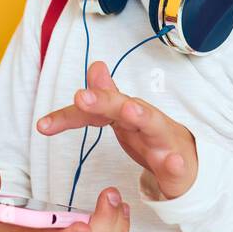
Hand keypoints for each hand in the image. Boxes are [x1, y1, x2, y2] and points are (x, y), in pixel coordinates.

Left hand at [35, 60, 198, 199]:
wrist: (189, 164)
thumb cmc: (152, 138)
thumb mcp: (126, 119)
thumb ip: (106, 99)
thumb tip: (94, 66)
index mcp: (128, 111)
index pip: (96, 108)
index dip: (70, 115)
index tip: (43, 125)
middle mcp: (146, 121)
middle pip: (125, 107)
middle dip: (104, 101)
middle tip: (82, 97)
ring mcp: (164, 141)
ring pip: (154, 126)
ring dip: (141, 116)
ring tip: (128, 110)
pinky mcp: (178, 165)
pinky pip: (176, 164)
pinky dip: (175, 161)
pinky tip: (171, 161)